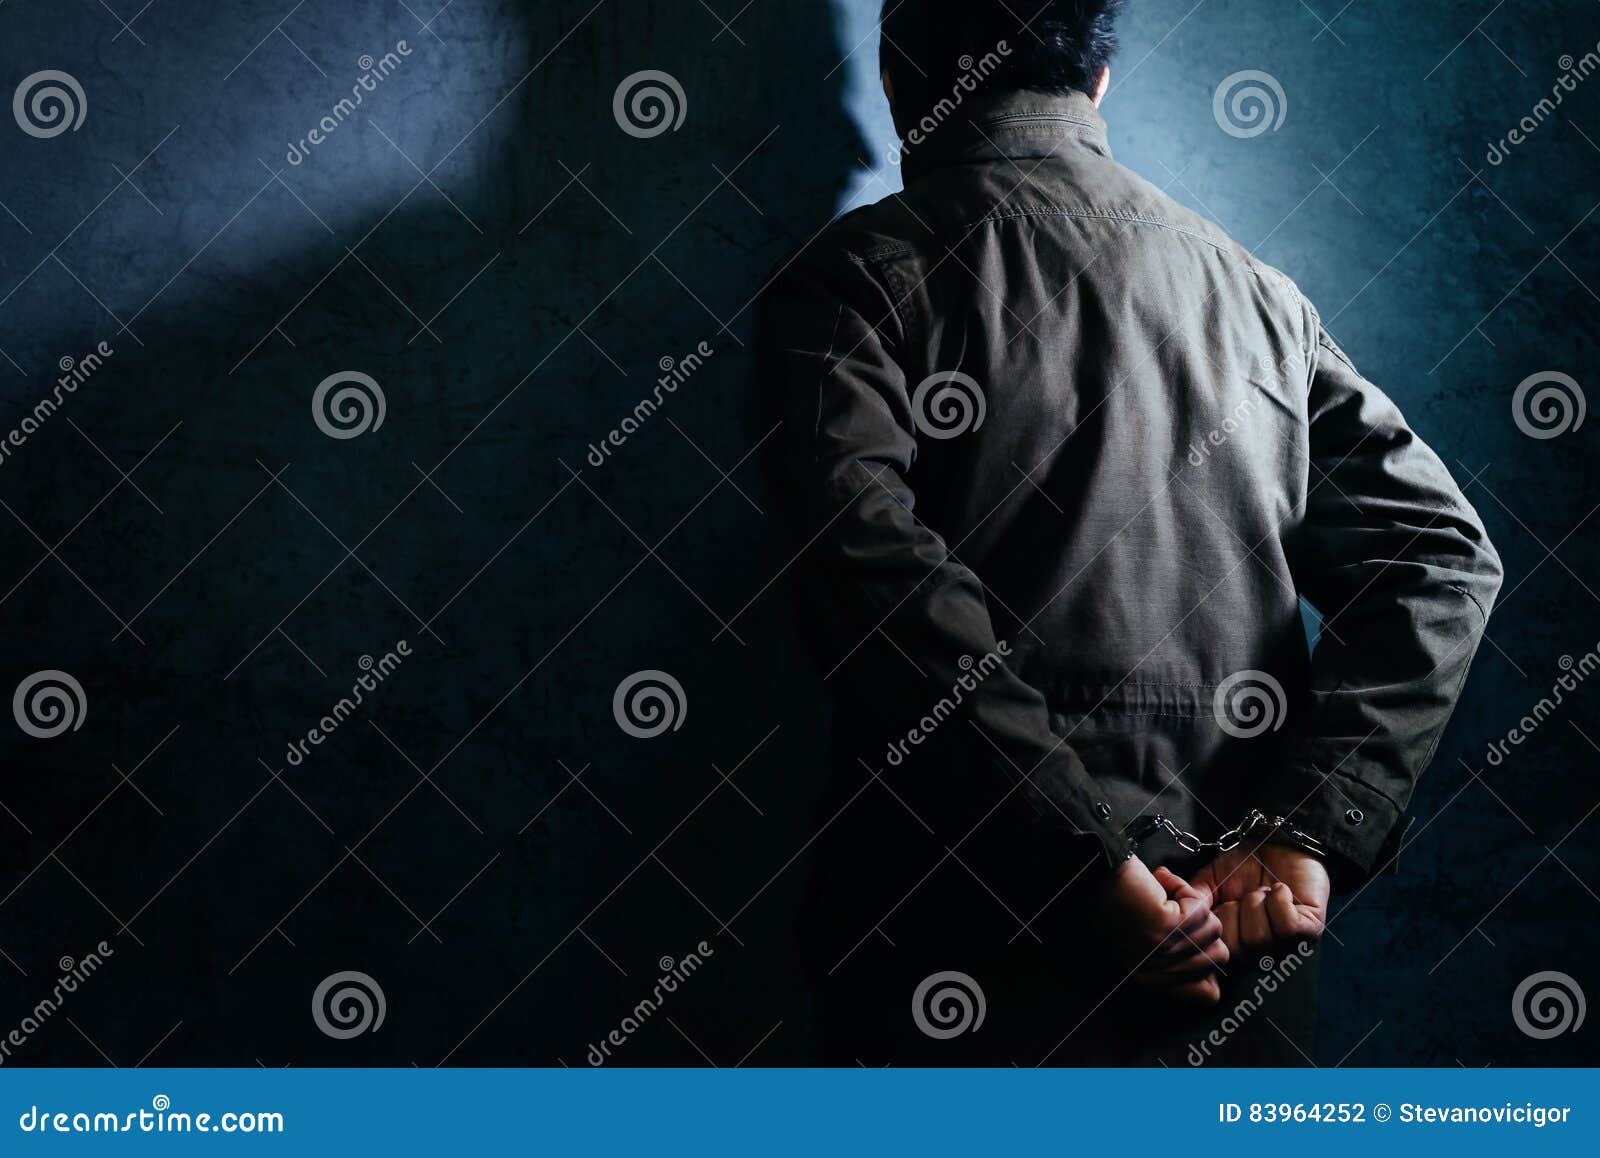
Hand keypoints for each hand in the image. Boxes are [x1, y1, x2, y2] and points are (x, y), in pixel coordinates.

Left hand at [1091, 856, 1229, 1006]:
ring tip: (1162, 897)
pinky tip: (1160, 884)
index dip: (1207, 960)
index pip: (1207, 993)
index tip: (1188, 936)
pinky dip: (1184, 889)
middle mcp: (1154, 973)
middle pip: (1218, 957)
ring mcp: (1162, 951)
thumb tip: (1217, 964)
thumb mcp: (1146, 943)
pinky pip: (1200, 909)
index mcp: (1147, 981)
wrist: (1091, 871)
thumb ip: (1178, 960)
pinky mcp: (1166, 927)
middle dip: (1201, 926)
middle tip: (1171, 910)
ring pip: (1213, 929)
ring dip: (1192, 906)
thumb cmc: (1115, 901)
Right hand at [1190, 843, 1329, 959]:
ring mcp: (1288, 944)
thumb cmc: (1245, 863)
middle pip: (1241, 951)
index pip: (1219, 954)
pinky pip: (1287, 928)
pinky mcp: (1309, 930)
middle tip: (1246, 894)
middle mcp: (1262, 951)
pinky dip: (1279, 900)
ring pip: (1262, 940)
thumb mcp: (1211, 880)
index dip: (1218, 925)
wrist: (1279, 842)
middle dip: (1238, 913)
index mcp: (1235, 942)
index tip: (1223, 903)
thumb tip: (1181, 916)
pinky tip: (1281, 889)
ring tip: (1264, 891)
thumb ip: (1195, 900)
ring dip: (1258, 904)